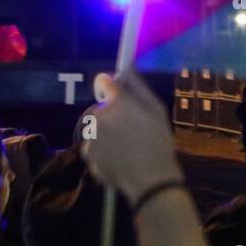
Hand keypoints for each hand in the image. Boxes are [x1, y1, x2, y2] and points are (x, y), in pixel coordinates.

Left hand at [82, 68, 184, 203]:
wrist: (150, 180)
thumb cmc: (159, 142)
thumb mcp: (157, 111)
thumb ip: (139, 87)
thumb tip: (127, 66)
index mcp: (117, 104)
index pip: (105, 83)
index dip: (113, 87)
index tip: (120, 93)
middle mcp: (99, 117)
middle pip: (102, 108)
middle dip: (113, 115)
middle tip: (133, 130)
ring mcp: (90, 137)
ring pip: (97, 127)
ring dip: (107, 132)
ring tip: (127, 146)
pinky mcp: (87, 154)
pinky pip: (93, 145)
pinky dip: (102, 149)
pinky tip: (119, 157)